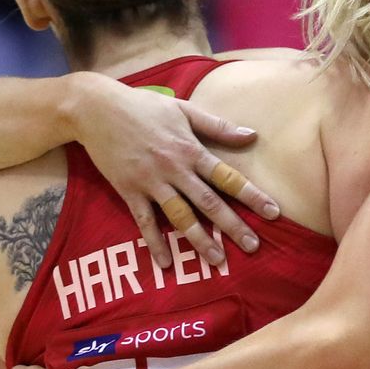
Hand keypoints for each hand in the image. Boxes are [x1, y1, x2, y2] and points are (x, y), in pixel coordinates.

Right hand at [77, 76, 280, 267]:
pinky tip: (165, 263)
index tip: (274, 213)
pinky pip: (144, 221)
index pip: (228, 176)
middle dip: (232, 226)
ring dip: (199, 240)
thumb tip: (251, 134)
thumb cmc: (143, 105)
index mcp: (191, 149)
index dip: (252, 195)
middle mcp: (174, 169)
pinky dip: (155, 243)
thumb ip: (217, 125)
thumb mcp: (184, 109)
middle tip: (253, 247)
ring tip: (217, 261)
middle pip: (209, 202)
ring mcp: (151, 182)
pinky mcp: (128, 191)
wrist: (96, 108)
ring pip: (180, 216)